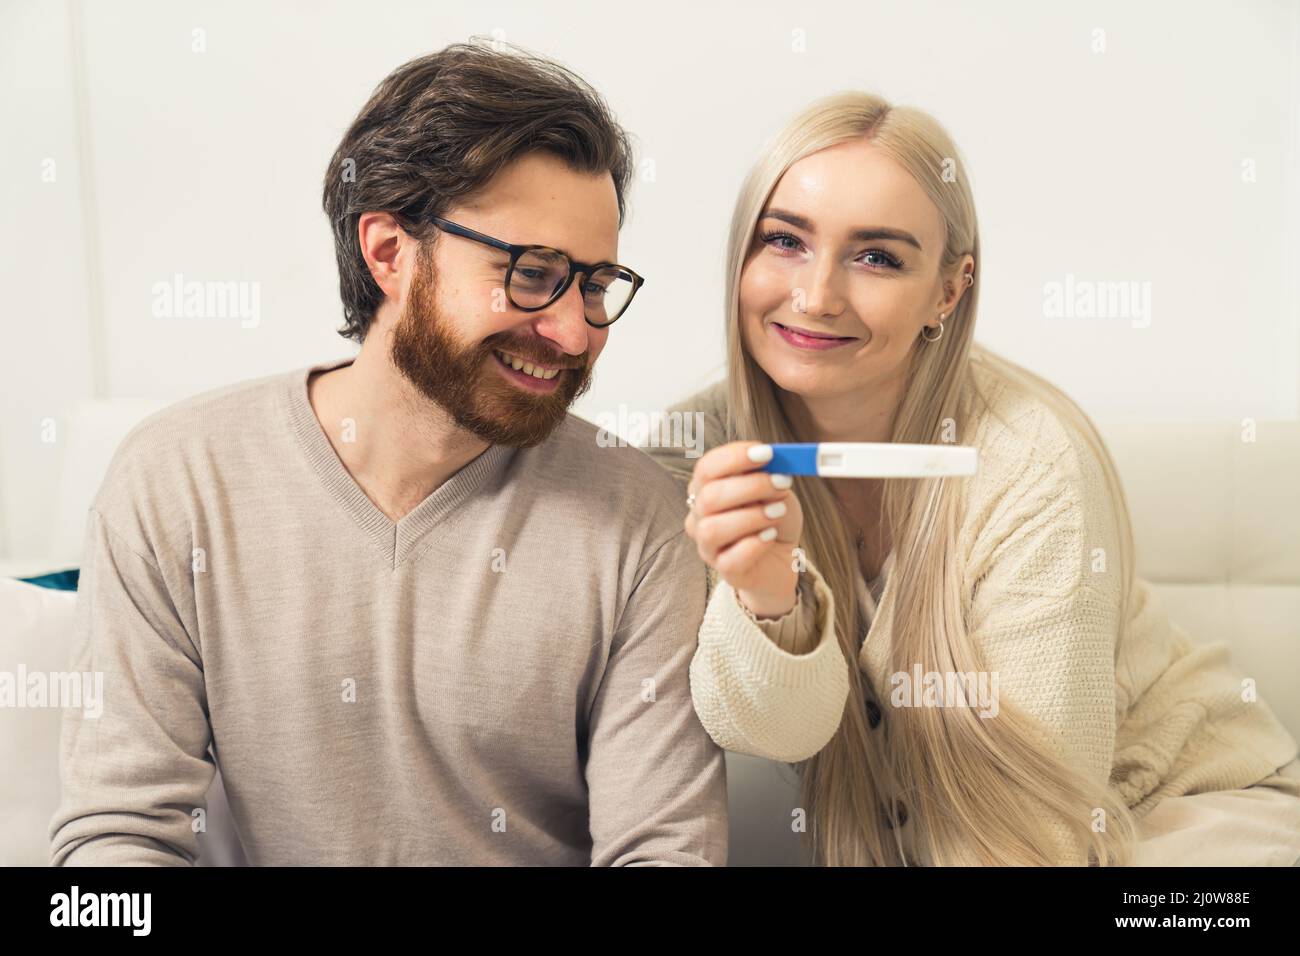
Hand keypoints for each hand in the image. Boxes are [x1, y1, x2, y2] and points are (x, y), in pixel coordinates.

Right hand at [684, 441, 801, 618]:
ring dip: (751, 516)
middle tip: (782, 483)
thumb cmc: (772, 518)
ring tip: (777, 511)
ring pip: (713, 529)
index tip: (767, 453)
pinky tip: (770, 536)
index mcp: (706, 488)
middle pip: (709, 497)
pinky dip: (754, 544)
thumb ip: (772, 474)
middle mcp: (700, 516)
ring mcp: (708, 545)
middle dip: (751, 486)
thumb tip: (775, 463)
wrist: (781, 557)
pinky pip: (731, 559)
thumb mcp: (776, 489)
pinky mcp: (725, 570)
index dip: (735, 457)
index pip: (706, 468)